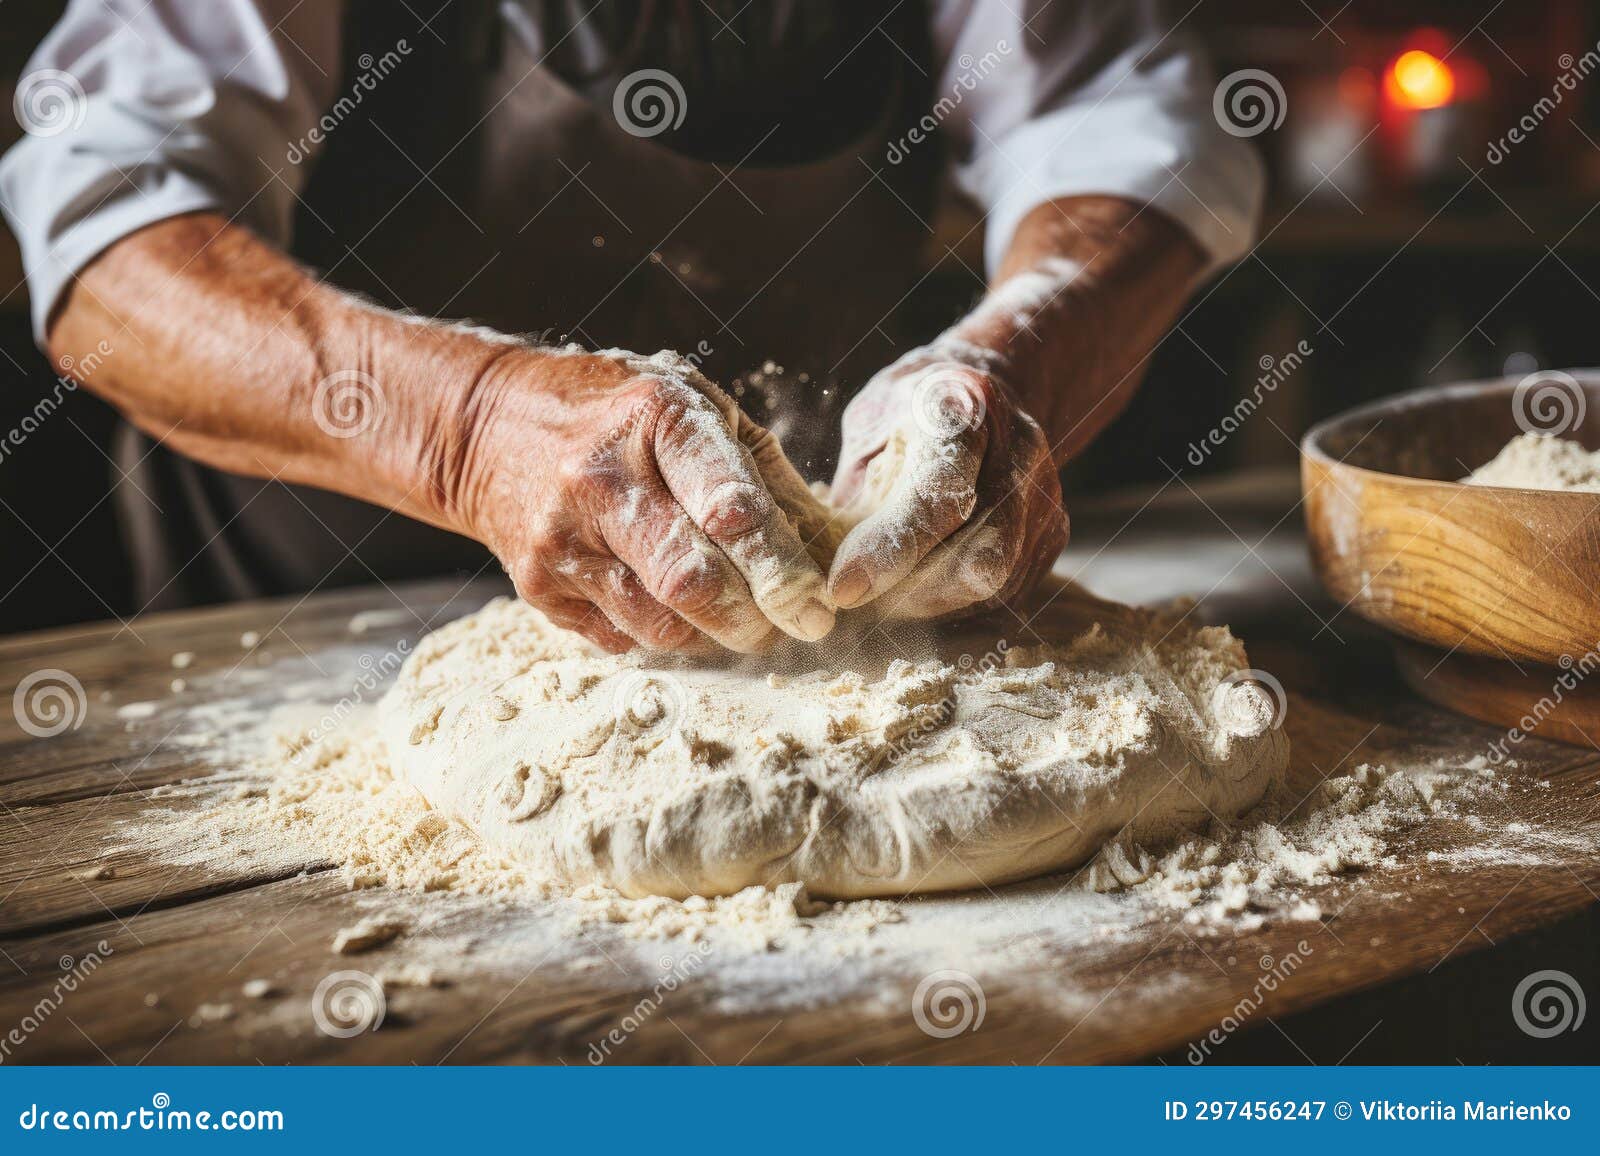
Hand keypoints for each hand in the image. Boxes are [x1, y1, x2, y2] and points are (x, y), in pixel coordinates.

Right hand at [450, 346, 836, 652]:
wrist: (493, 425)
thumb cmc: (621, 415)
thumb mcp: (699, 410)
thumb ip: (766, 477)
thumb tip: (832, 556)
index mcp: (656, 418)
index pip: (732, 510)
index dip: (782, 570)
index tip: (816, 609)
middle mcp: (601, 478)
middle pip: (694, 582)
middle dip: (753, 619)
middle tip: (785, 628)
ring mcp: (562, 537)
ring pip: (660, 624)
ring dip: (711, 634)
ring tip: (731, 615)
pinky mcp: (538, 585)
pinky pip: (622, 637)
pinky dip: (661, 634)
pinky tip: (666, 604)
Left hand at [828, 345, 1067, 619]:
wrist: (990, 393)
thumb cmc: (910, 413)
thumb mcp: (868, 427)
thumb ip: (854, 490)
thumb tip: (814, 568)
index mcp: (961, 409)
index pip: (935, 494)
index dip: (890, 548)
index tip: (842, 589)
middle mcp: (1018, 451)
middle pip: (979, 556)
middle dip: (911, 592)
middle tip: (858, 596)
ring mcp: (1044, 498)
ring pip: (993, 585)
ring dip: (930, 602)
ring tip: (886, 584)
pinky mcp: (1052, 536)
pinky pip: (1003, 594)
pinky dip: (955, 601)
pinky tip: (923, 579)